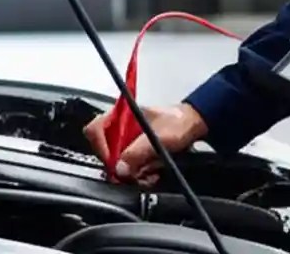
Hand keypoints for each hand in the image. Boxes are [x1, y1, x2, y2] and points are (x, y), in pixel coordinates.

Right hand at [83, 103, 208, 184]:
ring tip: (149, 172)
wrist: (194, 126)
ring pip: (117, 163)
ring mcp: (127, 140)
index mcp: (122, 115)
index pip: (95, 130)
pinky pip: (129, 168)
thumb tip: (119, 168)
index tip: (113, 163)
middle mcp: (121, 127)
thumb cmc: (180, 122)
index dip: (101, 148)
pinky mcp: (135, 152)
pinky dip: (139, 174)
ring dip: (132, 172)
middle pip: (105, 151)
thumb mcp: (160, 137)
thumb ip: (138, 152)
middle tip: (134, 173)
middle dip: (120, 166)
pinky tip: (151, 172)